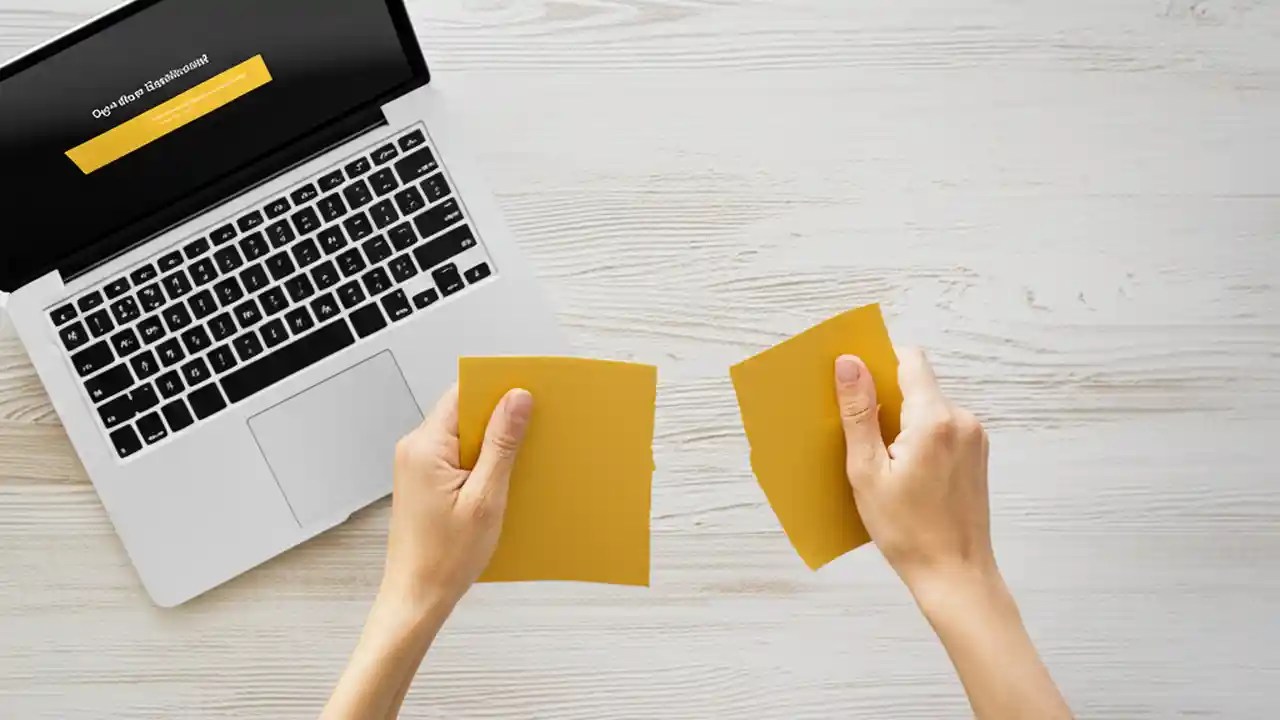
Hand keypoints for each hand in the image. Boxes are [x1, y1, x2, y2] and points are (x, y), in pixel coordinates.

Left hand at [379, 384, 533, 617]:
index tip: (528, 395)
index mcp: (425, 447)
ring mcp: (416, 464)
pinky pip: (456, 455)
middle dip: (498, 420)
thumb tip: (517, 399)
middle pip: (463, 411)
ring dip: (491, 445)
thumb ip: (501, 445)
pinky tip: (498, 483)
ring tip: (516, 466)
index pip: (462, 394)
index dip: (496, 390)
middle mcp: (414, 448)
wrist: (417, 596)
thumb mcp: (485, 498)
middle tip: (531, 434)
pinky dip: (480, 463)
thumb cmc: (445, 558)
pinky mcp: (423, 479)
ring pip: (462, 434)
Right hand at [834, 350, 1071, 718]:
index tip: (855, 381)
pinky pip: (941, 427)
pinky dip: (918, 437)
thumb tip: (849, 364)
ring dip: (901, 420)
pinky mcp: (976, 453)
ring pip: (928, 407)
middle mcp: (961, 420)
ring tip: (879, 460)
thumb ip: (858, 413)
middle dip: (885, 398)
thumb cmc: (907, 532)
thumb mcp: (867, 471)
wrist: (955, 575)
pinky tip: (902, 471)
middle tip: (858, 432)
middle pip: (917, 384)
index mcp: (934, 420)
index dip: (879, 360)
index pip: (909, 359)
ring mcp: (973, 436)